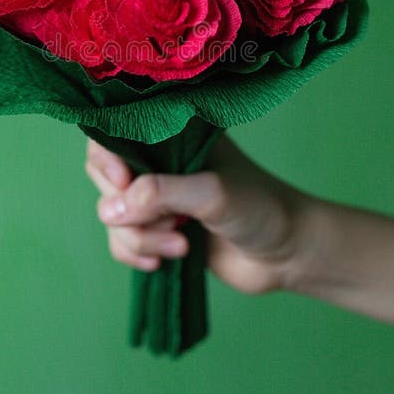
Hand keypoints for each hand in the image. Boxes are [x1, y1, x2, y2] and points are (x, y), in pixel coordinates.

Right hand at [85, 134, 306, 293]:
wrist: (288, 254)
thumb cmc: (260, 208)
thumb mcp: (212, 194)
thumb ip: (161, 194)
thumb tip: (110, 210)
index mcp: (172, 134)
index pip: (114, 132)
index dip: (108, 160)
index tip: (125, 184)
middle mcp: (159, 161)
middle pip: (105, 177)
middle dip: (129, 209)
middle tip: (169, 222)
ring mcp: (157, 198)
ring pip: (113, 216)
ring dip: (141, 238)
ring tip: (181, 246)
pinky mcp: (158, 231)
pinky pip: (122, 242)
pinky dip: (137, 255)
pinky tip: (166, 261)